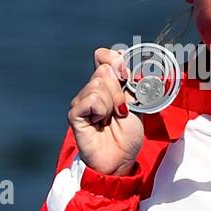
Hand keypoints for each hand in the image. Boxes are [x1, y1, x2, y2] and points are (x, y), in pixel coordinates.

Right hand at [68, 48, 144, 175]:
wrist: (121, 158)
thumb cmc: (128, 134)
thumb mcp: (136, 103)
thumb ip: (129, 81)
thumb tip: (120, 52)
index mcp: (107, 84)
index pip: (103, 55)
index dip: (116, 61)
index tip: (126, 77)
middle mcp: (91, 89)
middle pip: (105, 70)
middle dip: (120, 91)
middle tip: (122, 111)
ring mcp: (81, 100)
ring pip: (99, 84)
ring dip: (113, 104)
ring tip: (111, 119)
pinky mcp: (74, 113)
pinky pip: (91, 100)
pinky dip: (102, 111)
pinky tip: (100, 123)